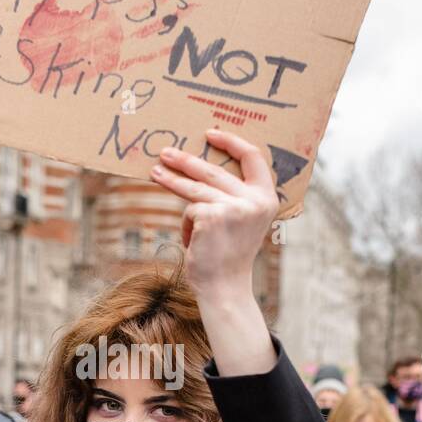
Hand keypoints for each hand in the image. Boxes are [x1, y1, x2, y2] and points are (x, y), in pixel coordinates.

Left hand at [150, 129, 280, 296]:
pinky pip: (190, 210)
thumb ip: (233, 195)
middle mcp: (255, 200)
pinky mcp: (212, 216)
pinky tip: (194, 241)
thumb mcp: (240, 220)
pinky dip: (187, 225)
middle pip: (215, 170)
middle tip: (166, 153)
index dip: (232, 142)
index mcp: (266, 197)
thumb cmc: (229, 255)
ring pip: (195, 188)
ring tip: (155, 172)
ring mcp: (234, 207)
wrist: (225, 288)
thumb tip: (199, 165)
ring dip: (172, 180)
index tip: (210, 133)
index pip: (253, 157)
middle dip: (187, 161)